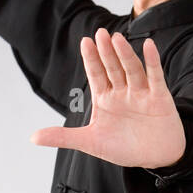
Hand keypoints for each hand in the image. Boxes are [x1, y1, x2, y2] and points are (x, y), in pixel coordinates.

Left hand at [30, 28, 187, 168]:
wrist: (157, 158)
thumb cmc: (125, 148)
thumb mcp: (91, 143)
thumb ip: (64, 137)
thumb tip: (32, 137)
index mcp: (105, 98)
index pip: (96, 74)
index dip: (91, 59)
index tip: (85, 42)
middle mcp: (123, 92)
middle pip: (113, 68)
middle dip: (106, 52)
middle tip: (99, 33)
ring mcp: (141, 93)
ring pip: (132, 70)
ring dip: (125, 55)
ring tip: (117, 39)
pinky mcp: (160, 98)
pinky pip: (155, 77)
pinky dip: (152, 62)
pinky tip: (148, 46)